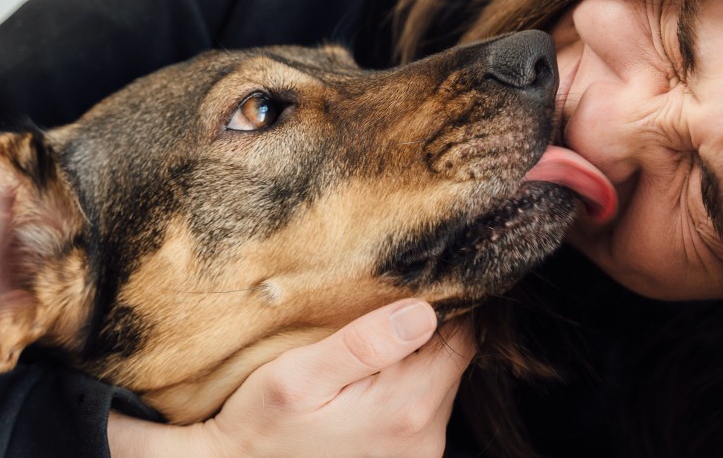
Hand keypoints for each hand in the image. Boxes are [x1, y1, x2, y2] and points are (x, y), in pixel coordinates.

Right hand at [109, 299, 475, 456]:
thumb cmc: (261, 424)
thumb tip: (423, 312)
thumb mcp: (298, 375)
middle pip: (453, 357)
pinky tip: (368, 371)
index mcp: (406, 409)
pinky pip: (423, 400)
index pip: (462, 337)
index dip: (443, 302)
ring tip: (369, 337)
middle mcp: (424, 435)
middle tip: (382, 304)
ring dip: (415, 354)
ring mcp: (418, 448)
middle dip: (426, 326)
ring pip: (440, 377)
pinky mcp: (407, 453)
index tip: (410, 282)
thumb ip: (363, 344)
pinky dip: (404, 378)